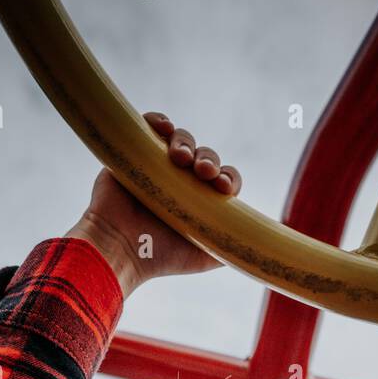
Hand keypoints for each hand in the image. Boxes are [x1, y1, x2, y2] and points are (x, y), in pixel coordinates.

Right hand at [64, 111, 242, 295]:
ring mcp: (155, 165)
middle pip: (204, 157)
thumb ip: (230, 245)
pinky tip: (164, 127)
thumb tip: (257, 242)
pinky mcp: (131, 151)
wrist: (120, 249)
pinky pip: (148, 125)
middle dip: (209, 160)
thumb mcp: (205, 258)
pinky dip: (158, 120)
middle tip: (203, 173)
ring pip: (181, 140)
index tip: (223, 187)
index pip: (221, 179)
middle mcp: (178, 182)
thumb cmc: (160, 257)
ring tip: (180, 157)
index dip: (227, 178)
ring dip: (187, 143)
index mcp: (197, 201)